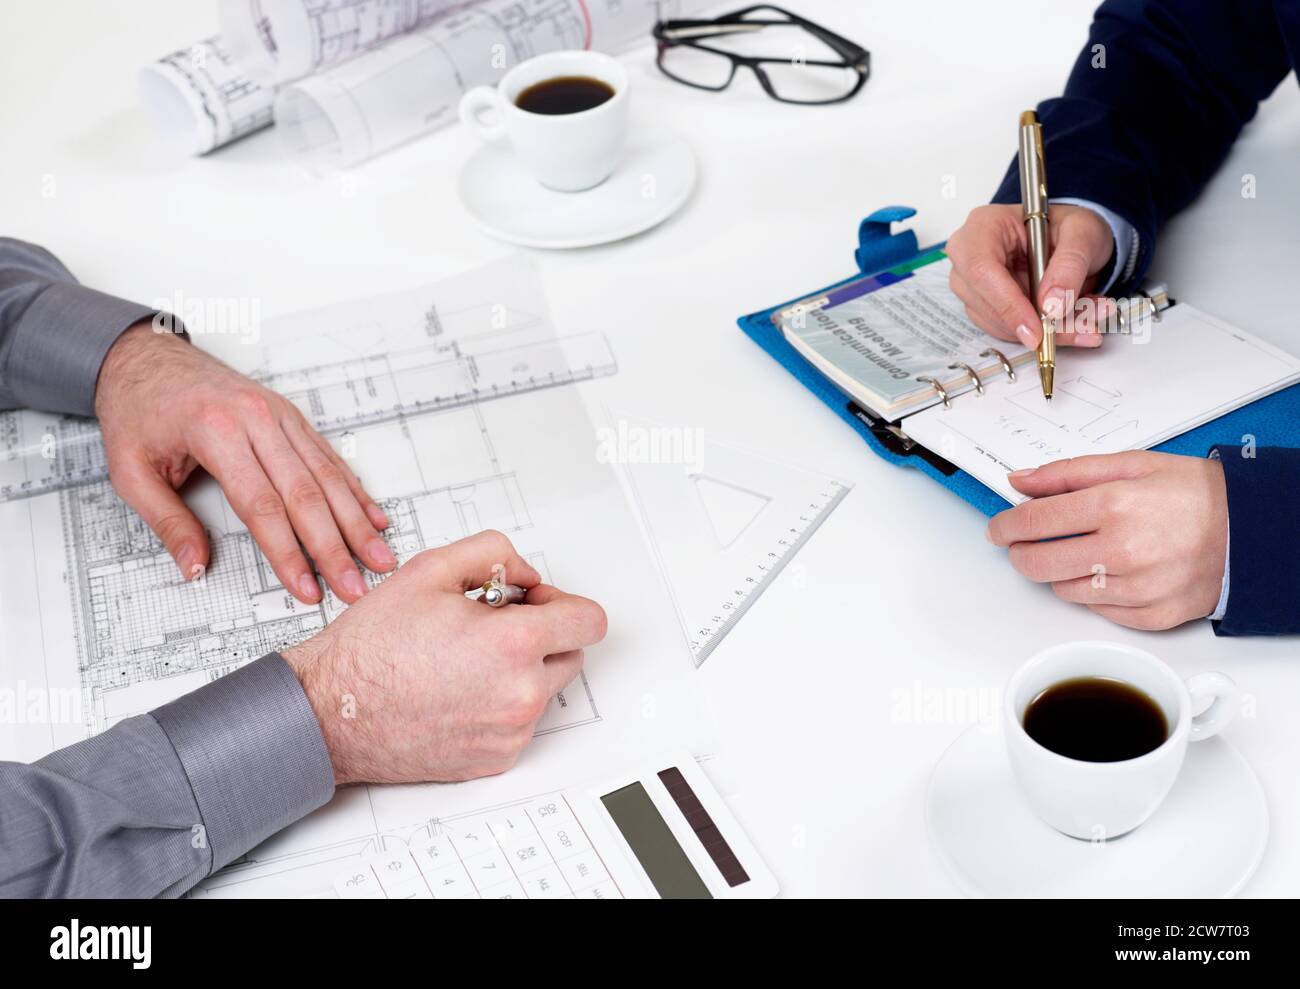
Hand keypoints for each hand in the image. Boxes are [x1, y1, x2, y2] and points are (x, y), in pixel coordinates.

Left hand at [94, 321, 394, 604]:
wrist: (147, 356)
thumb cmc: (139, 408)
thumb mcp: (130, 470)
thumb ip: (166, 522)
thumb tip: (194, 567)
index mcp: (216, 431)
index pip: (262, 505)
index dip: (288, 551)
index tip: (305, 587)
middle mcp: (257, 420)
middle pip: (306, 494)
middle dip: (335, 546)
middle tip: (354, 584)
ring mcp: (280, 416)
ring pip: (327, 476)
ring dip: (356, 522)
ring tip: (378, 557)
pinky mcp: (291, 417)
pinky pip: (329, 458)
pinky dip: (354, 492)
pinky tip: (372, 518)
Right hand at [282, 530, 607, 784]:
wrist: (331, 712)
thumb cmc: (371, 648)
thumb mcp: (432, 569)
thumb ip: (496, 555)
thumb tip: (527, 575)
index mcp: (514, 645)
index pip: (589, 620)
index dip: (562, 602)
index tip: (535, 601)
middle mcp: (520, 695)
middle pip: (572, 655)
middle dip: (542, 635)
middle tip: (490, 626)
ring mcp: (510, 732)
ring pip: (544, 690)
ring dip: (519, 670)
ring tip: (463, 660)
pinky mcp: (496, 759)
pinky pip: (519, 723)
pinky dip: (500, 704)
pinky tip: (456, 691)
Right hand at [946, 203, 1115, 349]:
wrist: (1068, 239)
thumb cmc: (1068, 227)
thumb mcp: (1083, 232)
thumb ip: (1070, 264)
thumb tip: (1052, 305)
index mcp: (984, 226)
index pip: (982, 270)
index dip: (1007, 304)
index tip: (1038, 330)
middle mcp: (968, 257)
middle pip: (985, 303)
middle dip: (1032, 324)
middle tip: (1078, 330)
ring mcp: (972, 285)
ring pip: (998, 324)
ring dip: (1044, 331)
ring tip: (1086, 321)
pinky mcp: (983, 307)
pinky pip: (1008, 331)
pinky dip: (1043, 333)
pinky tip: (1070, 321)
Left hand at [986, 452, 1228, 629]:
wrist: (1251, 529)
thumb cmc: (1194, 494)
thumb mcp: (1131, 464)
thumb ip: (1068, 473)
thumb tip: (1020, 482)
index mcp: (1114, 506)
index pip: (1033, 522)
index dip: (1005, 526)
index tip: (998, 527)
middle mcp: (1123, 551)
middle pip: (1036, 563)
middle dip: (1020, 552)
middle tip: (1022, 543)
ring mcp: (1138, 588)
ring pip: (1063, 590)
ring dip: (1060, 572)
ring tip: (1081, 551)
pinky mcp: (1151, 616)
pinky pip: (1098, 610)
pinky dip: (1095, 593)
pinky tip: (1110, 571)